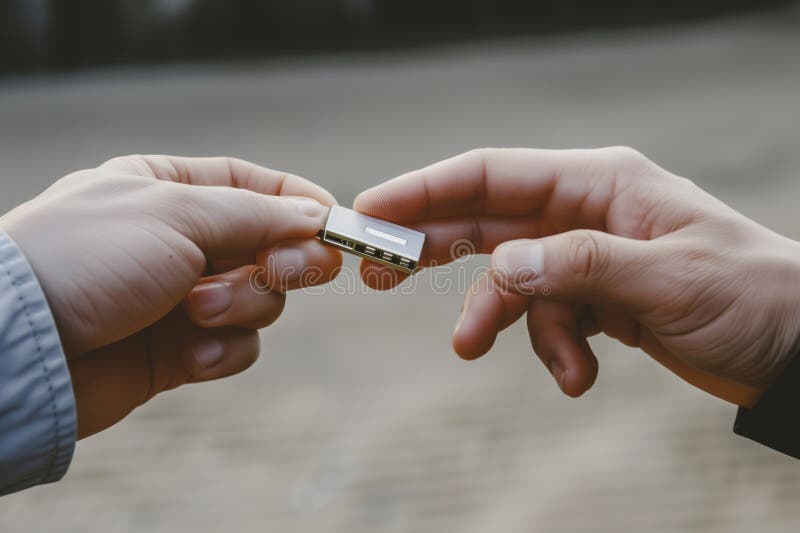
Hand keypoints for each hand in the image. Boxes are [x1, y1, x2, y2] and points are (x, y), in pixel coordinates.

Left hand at [0, 155, 341, 437]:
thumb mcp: (177, 213)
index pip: (253, 186)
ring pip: (259, 300)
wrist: (23, 346)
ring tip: (194, 312)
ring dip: (242, 307)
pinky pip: (235, 346)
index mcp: (169, 189)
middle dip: (281, 262)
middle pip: (269, 246)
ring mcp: (179, 297)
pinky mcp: (177, 350)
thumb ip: (257, 214)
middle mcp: (179, 241)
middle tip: (287, 271)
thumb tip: (319, 215)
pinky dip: (224, 350)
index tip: (336, 225)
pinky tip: (192, 353)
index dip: (298, 204)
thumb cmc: (87, 258)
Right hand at [354, 147, 799, 406]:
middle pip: (485, 220)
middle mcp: (585, 211)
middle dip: (431, 249)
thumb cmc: (755, 296)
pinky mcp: (596, 298)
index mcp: (600, 182)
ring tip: (471, 350)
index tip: (370, 213)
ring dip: (496, 320)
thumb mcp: (670, 279)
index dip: (424, 190)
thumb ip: (581, 267)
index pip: (491, 175)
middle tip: (375, 274)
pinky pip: (549, 321)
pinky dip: (552, 352)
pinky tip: (578, 377)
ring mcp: (587, 256)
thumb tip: (503, 267)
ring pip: (512, 282)